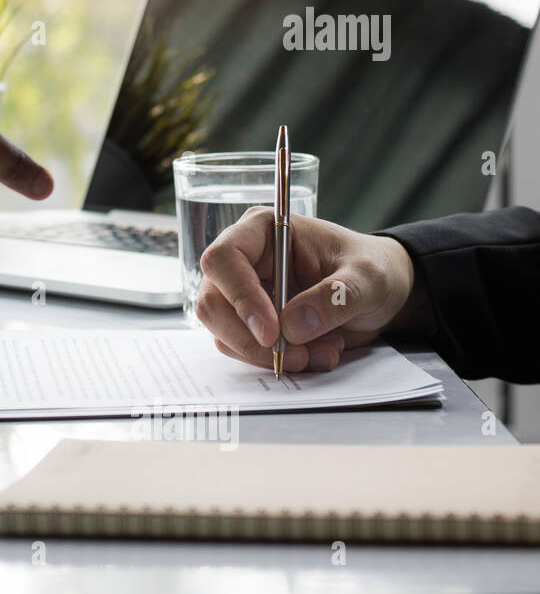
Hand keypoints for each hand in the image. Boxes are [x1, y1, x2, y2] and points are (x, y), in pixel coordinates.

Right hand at [194, 208, 430, 371]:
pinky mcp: (250, 324)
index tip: (272, 333)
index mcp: (262, 232)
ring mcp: (242, 295)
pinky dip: (276, 362)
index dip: (240, 297)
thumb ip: (333, 298)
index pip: (223, 260)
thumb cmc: (372, 269)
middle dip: (252, 340)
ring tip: (320, 352)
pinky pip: (244, 350)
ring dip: (269, 355)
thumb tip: (291, 327)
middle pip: (213, 303)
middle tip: (297, 356)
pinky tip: (314, 353)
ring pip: (224, 333)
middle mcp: (244, 262)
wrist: (381, 293)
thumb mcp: (366, 278)